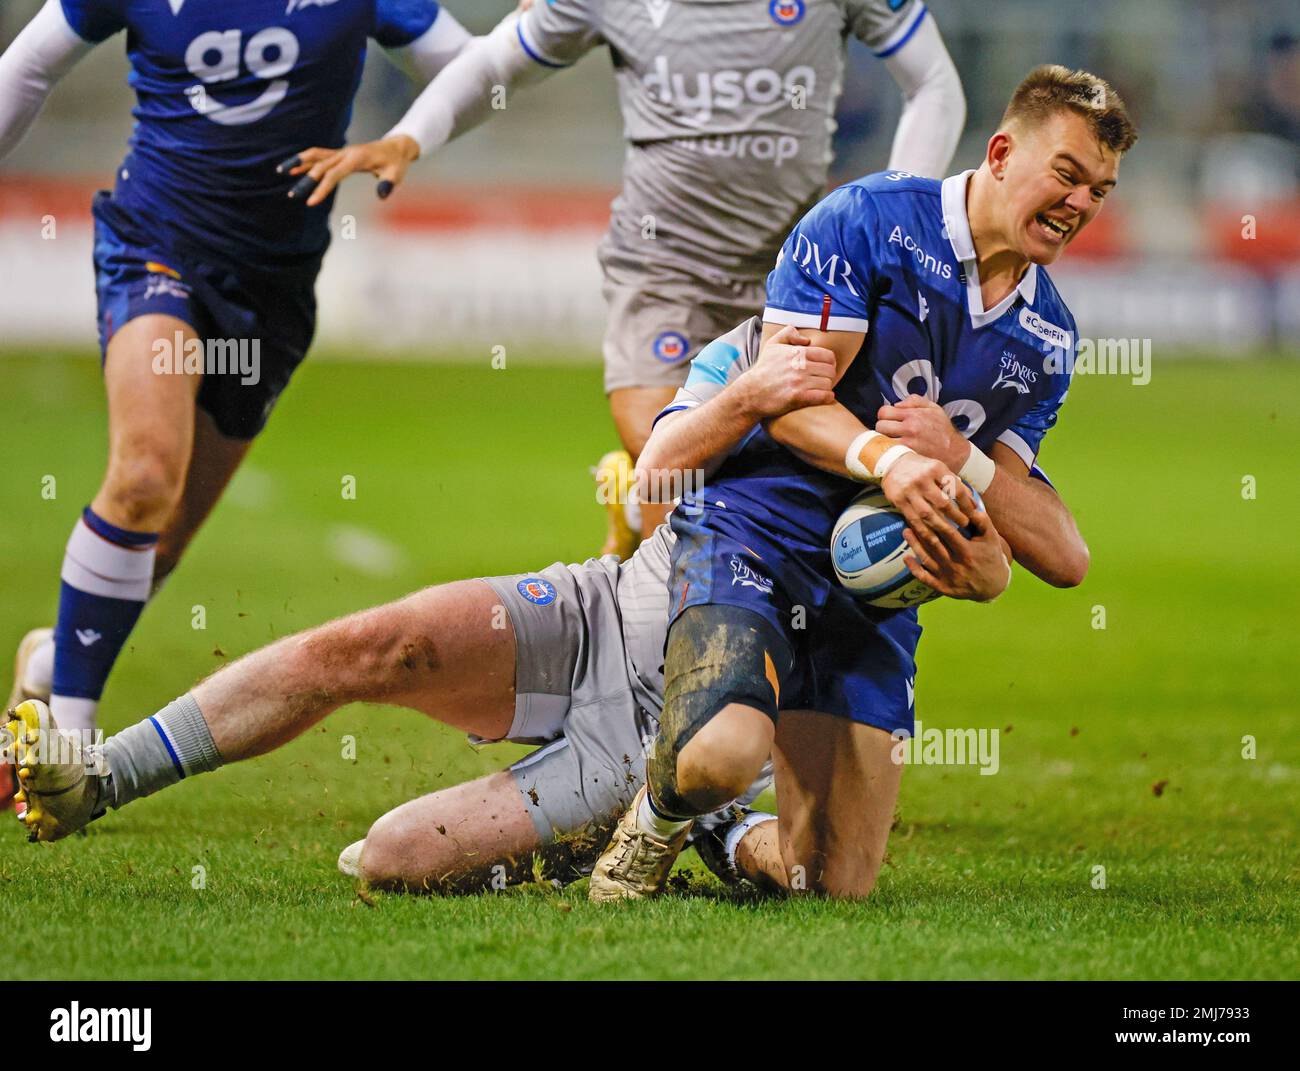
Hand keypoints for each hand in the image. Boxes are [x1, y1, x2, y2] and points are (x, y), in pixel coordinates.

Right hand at [279, 135, 420, 207]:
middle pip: (320, 166)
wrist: (396, 148)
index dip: (322, 188)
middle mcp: (345, 153)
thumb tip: (383, 196)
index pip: (334, 174)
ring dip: (298, 163)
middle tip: (291, 195)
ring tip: (281, 171)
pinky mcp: (338, 155)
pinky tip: (292, 168)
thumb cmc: (396, 163)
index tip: (311, 202)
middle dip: (306, 181)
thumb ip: (389, 184)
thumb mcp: (397, 174)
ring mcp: (340, 153)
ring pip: (315, 156)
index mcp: (356, 158)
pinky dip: (304, 160)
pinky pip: (318, 156)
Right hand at [737, 325, 835, 419]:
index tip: (825, 368)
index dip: (829, 363)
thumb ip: (788, 333)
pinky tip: (824, 397)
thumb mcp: (772, 344)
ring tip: (820, 388)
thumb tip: (806, 340)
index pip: (828, 356)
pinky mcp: (798, 397)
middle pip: (830, 370)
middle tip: (822, 379)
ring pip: (827, 383)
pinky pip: (824, 396)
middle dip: (828, 375)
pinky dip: (827, 397)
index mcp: (797, 352)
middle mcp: (800, 366)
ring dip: (826, 387)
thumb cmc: (763, 369)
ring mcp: (800, 382)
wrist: (751, 392)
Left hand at [875, 395, 970, 473]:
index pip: (884, 412)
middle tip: (890, 433)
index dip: (884, 415)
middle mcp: (910, 428)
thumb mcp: (934, 408)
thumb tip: (896, 404)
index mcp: (913, 415)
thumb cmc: (943, 430)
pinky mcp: (908, 457)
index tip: (889, 420)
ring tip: (892, 442)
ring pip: (882, 441)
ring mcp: (908, 444)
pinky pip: (889, 453)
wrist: (956, 452)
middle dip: (883, 428)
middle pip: (880, 426)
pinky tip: (896, 452)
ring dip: (884, 441)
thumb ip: (914, 400)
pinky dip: (889, 452)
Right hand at [881, 452, 973, 536]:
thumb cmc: (921, 468)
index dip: (967, 504)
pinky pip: (914, 520)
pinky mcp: (899, 502)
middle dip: (956, 517)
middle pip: (943, 503)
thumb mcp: (939, 469)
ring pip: (928, 514)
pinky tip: (934, 540)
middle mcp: (922, 480)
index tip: (974, 514)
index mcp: (936, 469)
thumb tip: (973, 503)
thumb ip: (955, 484)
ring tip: (952, 535)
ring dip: (942, 527)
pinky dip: (925, 532)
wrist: (892, 464)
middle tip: (966, 525)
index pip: (956, 489)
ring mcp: (909, 492)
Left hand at [902, 507, 1011, 601]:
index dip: (935, 521)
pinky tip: (906, 557)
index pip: (948, 533)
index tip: (925, 510)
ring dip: (915, 545)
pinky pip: (925, 578)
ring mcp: (948, 577)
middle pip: (934, 545)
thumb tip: (972, 507)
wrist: (993, 587)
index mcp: (967, 552)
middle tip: (910, 517)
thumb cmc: (991, 557)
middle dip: (921, 530)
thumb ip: (982, 522)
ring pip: (927, 559)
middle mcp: (956, 565)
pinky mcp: (942, 587)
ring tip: (906, 531)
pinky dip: (914, 569)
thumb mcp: (991, 539)